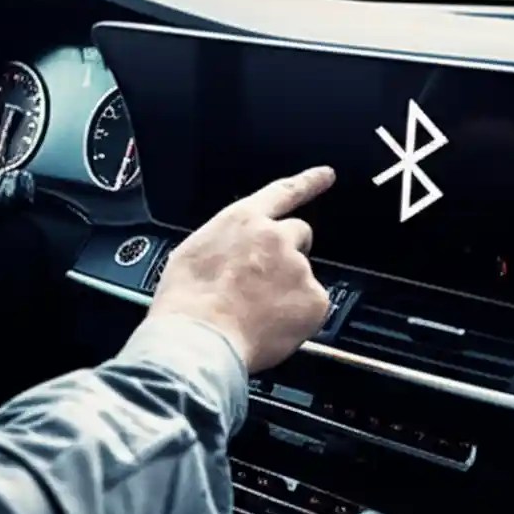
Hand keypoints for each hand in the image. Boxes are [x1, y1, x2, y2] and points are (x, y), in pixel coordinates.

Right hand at [148, 166, 335, 372]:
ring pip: (302, 276)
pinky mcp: (314, 299)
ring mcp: (298, 268)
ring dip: (287, 291)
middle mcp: (275, 237)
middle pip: (298, 235)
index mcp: (242, 221)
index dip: (308, 182)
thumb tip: (231, 255)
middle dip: (287, 255)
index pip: (282, 192)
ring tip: (256, 315)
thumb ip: (225, 244)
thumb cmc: (186, 302)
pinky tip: (270, 327)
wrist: (199, 338)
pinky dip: (298, 318)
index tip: (327, 175)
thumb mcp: (193, 254)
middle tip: (264, 283)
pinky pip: (313, 307)